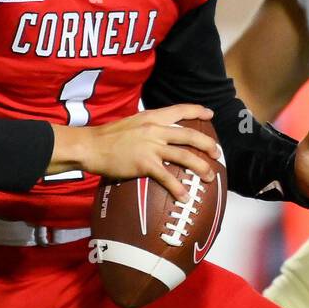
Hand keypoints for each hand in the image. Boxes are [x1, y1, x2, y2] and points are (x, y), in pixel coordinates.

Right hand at [54, 103, 220, 203]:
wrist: (91, 146)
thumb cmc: (107, 136)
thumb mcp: (132, 122)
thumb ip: (148, 125)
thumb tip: (159, 132)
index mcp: (152, 117)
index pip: (180, 110)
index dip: (198, 111)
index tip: (210, 114)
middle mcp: (155, 129)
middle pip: (190, 135)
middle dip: (207, 144)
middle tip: (217, 153)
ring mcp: (151, 147)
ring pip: (184, 156)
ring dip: (201, 167)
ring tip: (209, 176)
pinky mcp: (145, 164)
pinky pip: (167, 177)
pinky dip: (178, 188)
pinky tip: (185, 197)